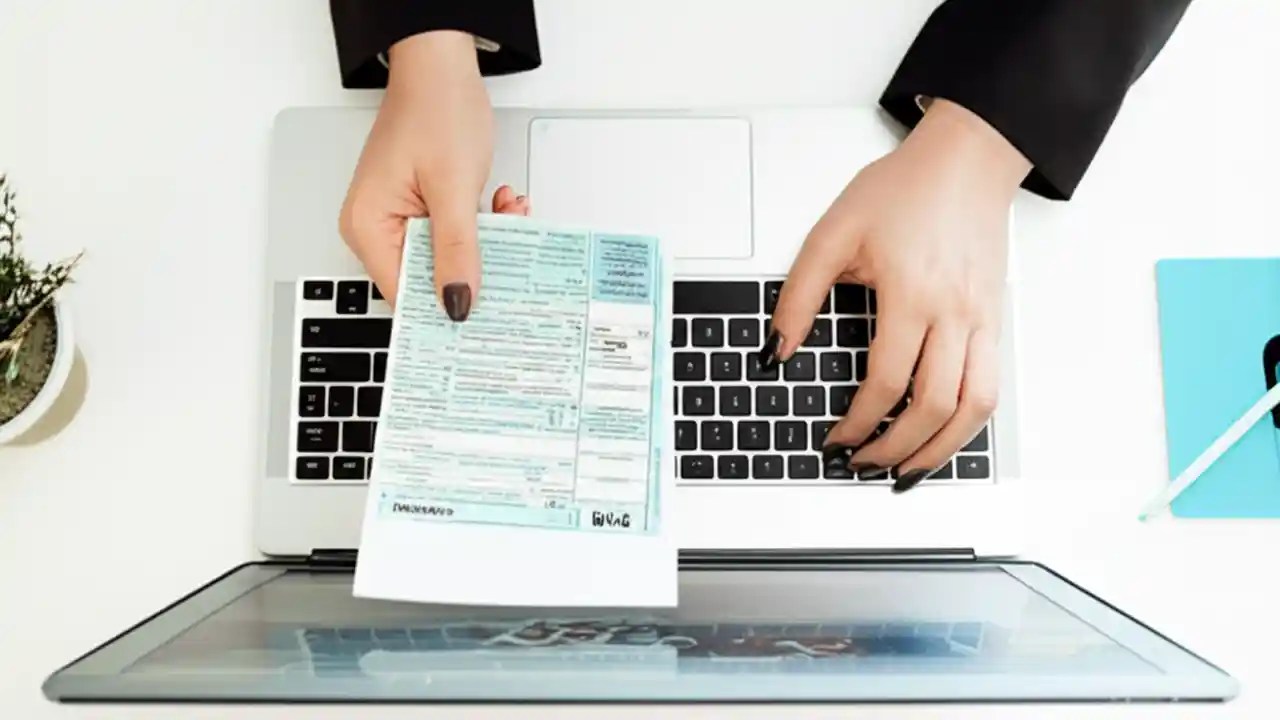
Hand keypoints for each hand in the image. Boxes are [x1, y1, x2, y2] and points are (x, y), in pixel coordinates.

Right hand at [338, 30, 528, 318]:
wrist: (442, 66)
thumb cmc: (436, 110)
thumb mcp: (452, 187)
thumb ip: (456, 250)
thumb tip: (457, 303)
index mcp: (368, 226)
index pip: (403, 293)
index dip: (442, 308)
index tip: (482, 316)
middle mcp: (376, 226)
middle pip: (426, 278)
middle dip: (471, 268)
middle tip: (508, 261)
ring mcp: (400, 217)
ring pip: (447, 257)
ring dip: (485, 243)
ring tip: (508, 217)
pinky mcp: (423, 207)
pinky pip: (454, 235)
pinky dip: (483, 225)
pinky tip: (500, 206)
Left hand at [766, 99, 1030, 492]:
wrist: (966, 160)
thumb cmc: (903, 189)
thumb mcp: (833, 234)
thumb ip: (798, 296)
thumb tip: (776, 350)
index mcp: (911, 293)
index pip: (885, 382)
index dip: (858, 422)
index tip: (835, 439)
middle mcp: (954, 313)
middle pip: (931, 406)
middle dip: (894, 449)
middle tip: (863, 463)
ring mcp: (982, 319)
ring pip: (974, 408)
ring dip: (940, 450)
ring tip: (907, 471)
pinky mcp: (996, 319)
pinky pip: (990, 386)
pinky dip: (967, 422)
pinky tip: (942, 435)